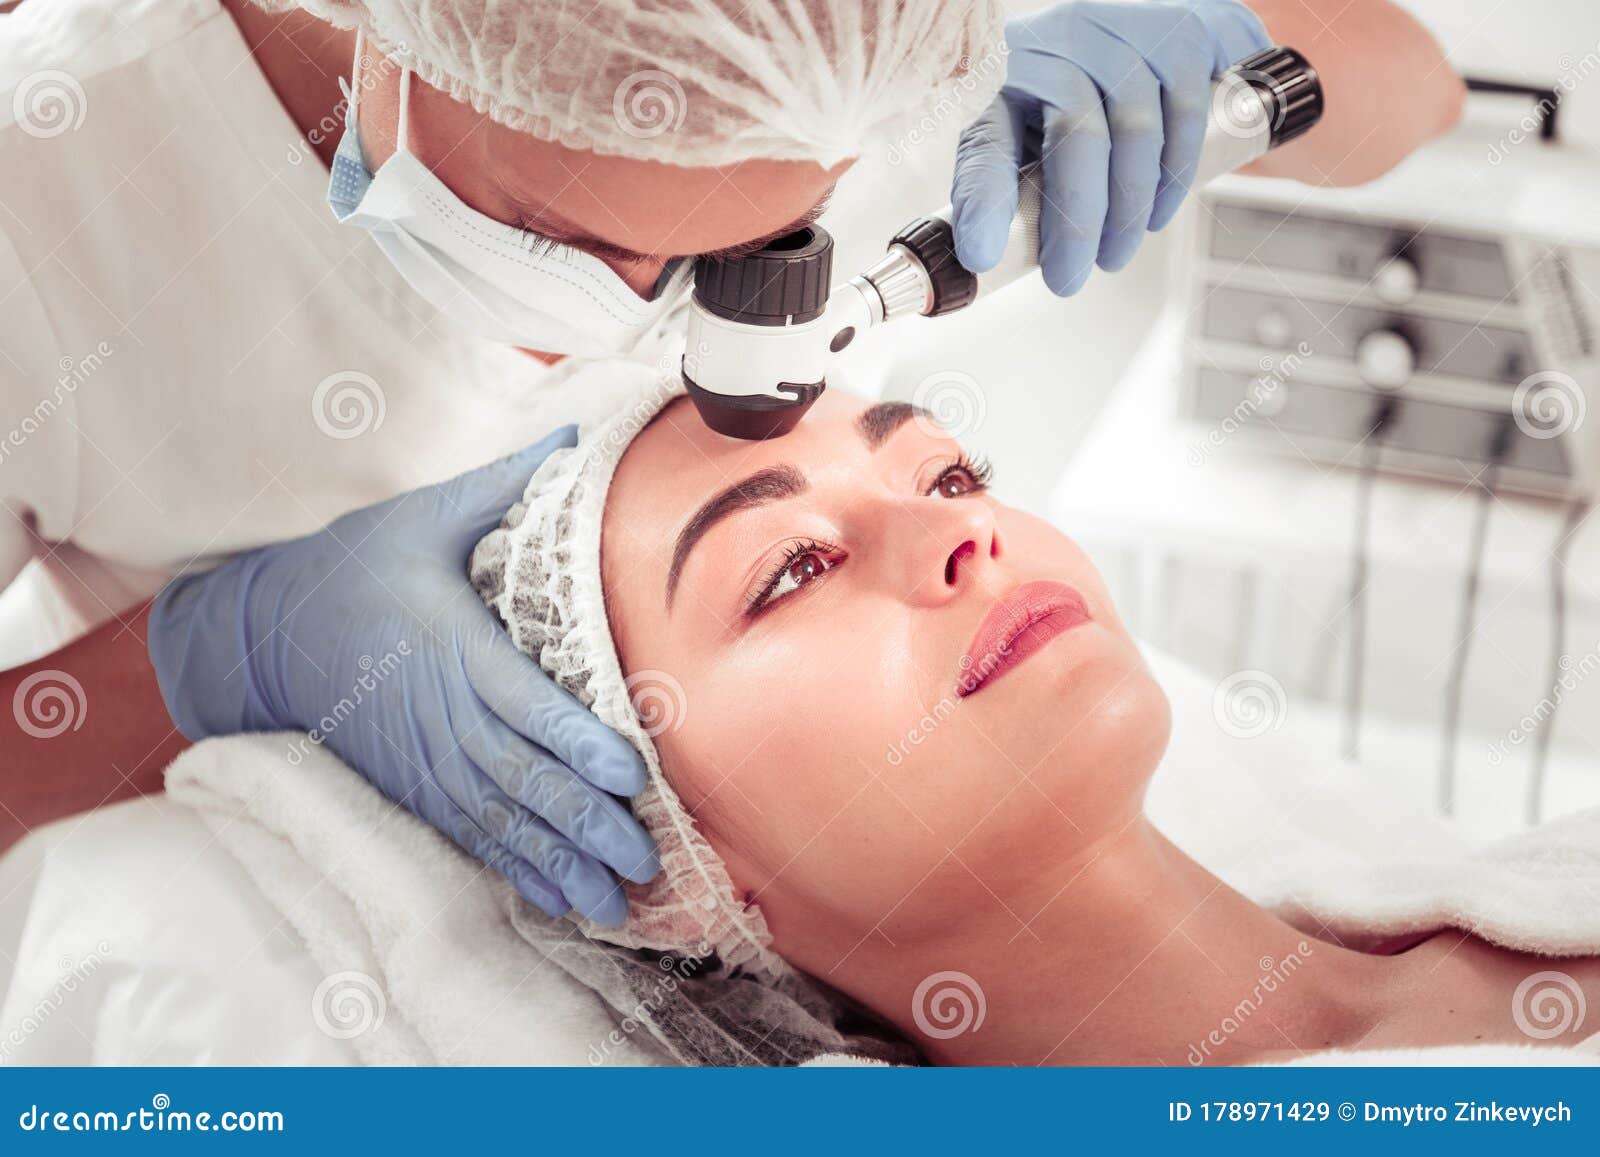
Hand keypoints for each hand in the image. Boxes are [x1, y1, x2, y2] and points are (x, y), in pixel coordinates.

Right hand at [149, 428, 657, 923]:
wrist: (266, 633)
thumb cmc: (356, 567)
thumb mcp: (424, 517)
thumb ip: (504, 486)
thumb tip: (578, 437)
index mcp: (455, 648)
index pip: (527, 704)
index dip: (580, 743)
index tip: (631, 774)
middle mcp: (444, 715)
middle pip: (524, 778)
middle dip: (587, 823)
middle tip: (644, 859)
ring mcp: (427, 760)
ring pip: (502, 820)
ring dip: (561, 863)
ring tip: (616, 905)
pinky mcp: (415, 786)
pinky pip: (473, 837)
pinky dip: (519, 870)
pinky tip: (562, 900)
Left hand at [952, 0, 1268, 294]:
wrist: (1139, 36)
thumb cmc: (1073, 99)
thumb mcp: (1024, 133)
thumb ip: (1006, 185)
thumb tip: (982, 259)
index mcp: (1009, 73)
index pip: (992, 138)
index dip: (985, 201)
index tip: (982, 255)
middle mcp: (1063, 38)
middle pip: (1077, 135)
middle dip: (1076, 222)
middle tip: (1070, 279)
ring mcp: (1126, 28)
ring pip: (1138, 128)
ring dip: (1130, 207)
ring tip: (1117, 250)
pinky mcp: (1184, 29)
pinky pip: (1188, 108)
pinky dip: (1176, 172)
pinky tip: (1159, 211)